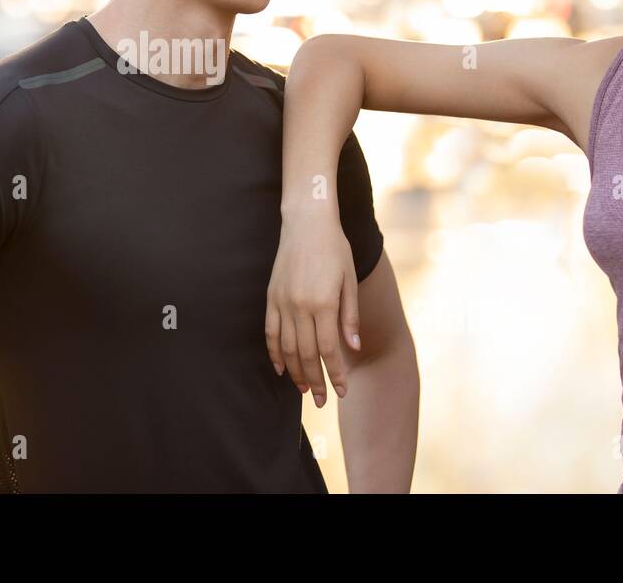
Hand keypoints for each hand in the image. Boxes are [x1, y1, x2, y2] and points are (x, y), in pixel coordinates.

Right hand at [264, 213, 360, 407]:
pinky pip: (270, 331)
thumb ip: (349, 316)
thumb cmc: (334, 249)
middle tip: (321, 400)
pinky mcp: (271, 297)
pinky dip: (274, 352)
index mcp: (323, 303)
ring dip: (295, 372)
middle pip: (306, 354)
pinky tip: (281, 368)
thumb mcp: (349, 280)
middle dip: (315, 381)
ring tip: (303, 389)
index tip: (340, 392)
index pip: (328, 350)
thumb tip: (352, 347)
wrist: (306, 223)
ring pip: (287, 347)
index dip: (334, 374)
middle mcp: (300, 306)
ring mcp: (282, 302)